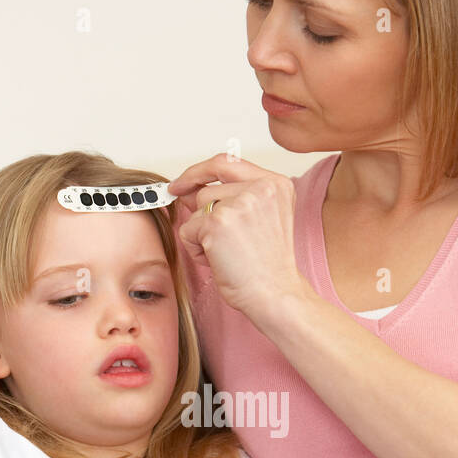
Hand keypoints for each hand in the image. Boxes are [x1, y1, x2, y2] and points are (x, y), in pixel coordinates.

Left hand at [169, 153, 312, 321]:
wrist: (275, 295)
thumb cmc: (268, 267)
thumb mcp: (260, 221)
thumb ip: (232, 198)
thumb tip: (188, 190)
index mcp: (276, 184)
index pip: (226, 163)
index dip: (198, 172)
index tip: (181, 183)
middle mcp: (260, 187)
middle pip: (206, 190)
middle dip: (200, 216)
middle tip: (215, 241)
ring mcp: (239, 203)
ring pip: (196, 210)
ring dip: (202, 235)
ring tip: (227, 254)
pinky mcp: (218, 222)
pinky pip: (188, 230)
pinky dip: (196, 250)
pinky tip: (219, 261)